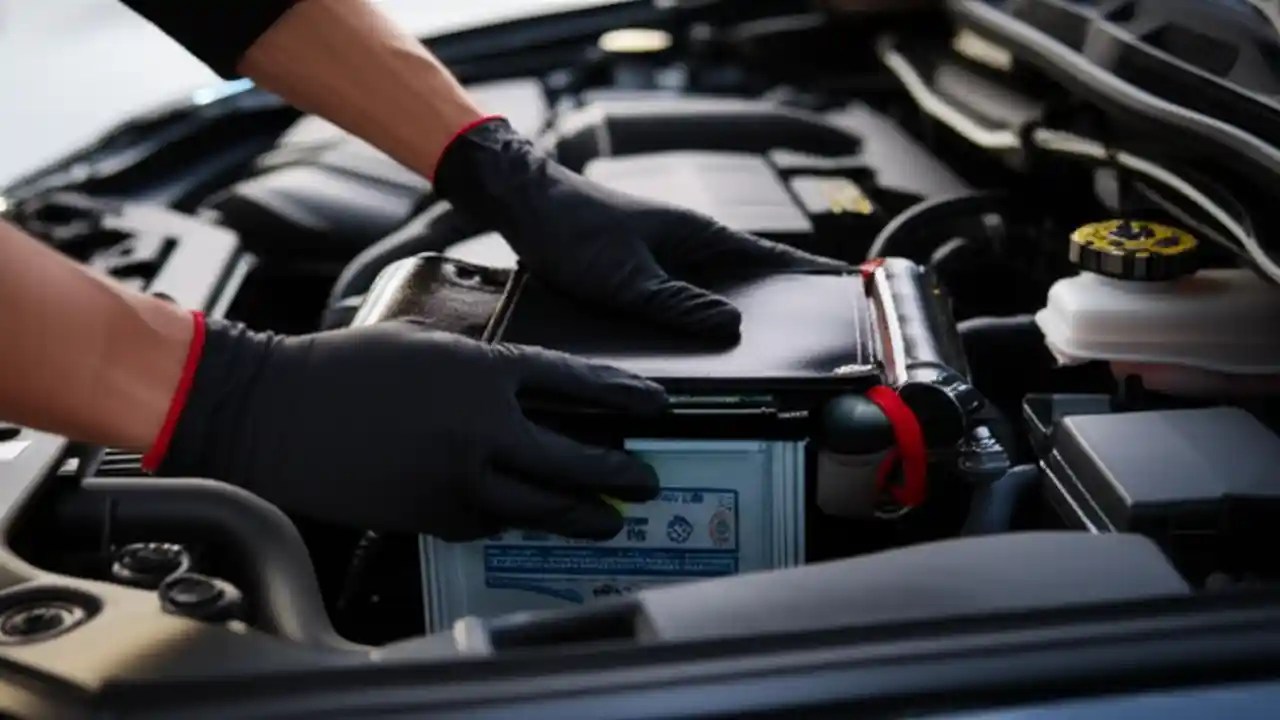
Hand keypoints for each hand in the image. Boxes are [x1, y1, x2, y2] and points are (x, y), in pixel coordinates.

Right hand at [150, 317, 666, 539]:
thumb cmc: (343, 366)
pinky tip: (533, 519)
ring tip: (611, 519)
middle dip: (621, 472)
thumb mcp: (422, 339)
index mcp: (484, 372)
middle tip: (648, 479)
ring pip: (543, 506)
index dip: (624, 396)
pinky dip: (518, 521)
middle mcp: (483, 430)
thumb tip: (515, 373)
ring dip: (585, 514)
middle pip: (576, 459)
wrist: (276, 414)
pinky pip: (494, 524)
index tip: (657, 405)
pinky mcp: (434, 516)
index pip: (576, 384)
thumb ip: (479, 358)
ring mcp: (460, 480)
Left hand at [434, 118, 849, 340]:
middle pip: (750, 284)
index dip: (809, 277)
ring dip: (735, 324)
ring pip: (716, 299)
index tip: (847, 293)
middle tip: (812, 349)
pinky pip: (685, 306)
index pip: (772, 259)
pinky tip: (699, 357)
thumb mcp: (626, 277)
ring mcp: (670, 263)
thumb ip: (677, 304)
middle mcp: (691, 248)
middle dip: (780, 312)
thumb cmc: (574, 230)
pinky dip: (698, 326)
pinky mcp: (647, 277)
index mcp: (700, 237)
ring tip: (764, 363)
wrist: (526, 208)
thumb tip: (734, 326)